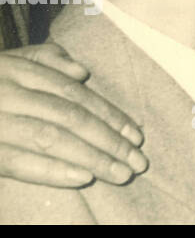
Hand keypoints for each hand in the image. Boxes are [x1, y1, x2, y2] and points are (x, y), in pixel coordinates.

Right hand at [0, 43, 147, 186]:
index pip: (74, 94)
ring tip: (120, 172)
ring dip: (91, 157)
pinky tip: (82, 177)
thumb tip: (81, 71)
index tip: (137, 134)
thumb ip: (43, 60)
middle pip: (69, 116)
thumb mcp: (7, 62)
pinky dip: (52, 170)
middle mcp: (7, 93)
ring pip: (51, 138)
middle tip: (138, 160)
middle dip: (109, 140)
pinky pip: (17, 162)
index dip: (109, 114)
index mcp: (16, 71)